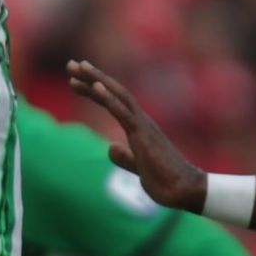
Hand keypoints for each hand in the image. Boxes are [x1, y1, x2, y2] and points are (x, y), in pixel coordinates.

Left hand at [62, 59, 203, 212]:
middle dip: (92, 77)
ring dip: (97, 80)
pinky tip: (96, 87)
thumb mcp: (138, 167)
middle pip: (114, 92)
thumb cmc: (164, 181)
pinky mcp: (142, 135)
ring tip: (78, 67)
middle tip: (71, 64)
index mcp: (139, 127)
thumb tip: (110, 147)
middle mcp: (141, 120)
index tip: (74, 81)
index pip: (113, 102)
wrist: (183, 191)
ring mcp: (142, 126)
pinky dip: (109, 99)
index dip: (93, 90)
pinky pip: (123, 113)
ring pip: (117, 96)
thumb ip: (125, 157)